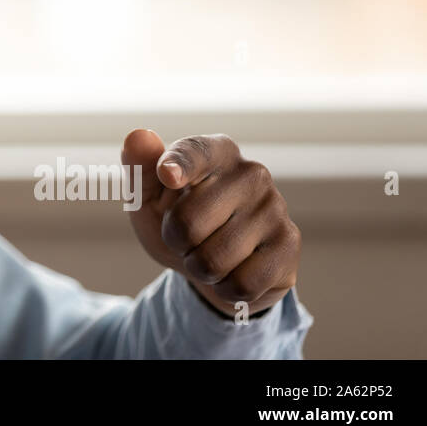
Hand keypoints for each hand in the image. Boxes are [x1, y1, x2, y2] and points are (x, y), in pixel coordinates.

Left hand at [121, 129, 300, 318]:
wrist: (218, 264)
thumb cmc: (178, 221)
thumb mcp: (149, 198)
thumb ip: (139, 168)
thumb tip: (138, 136)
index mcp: (214, 152)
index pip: (195, 153)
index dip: (179, 165)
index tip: (167, 175)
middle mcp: (251, 172)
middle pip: (188, 223)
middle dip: (176, 242)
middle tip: (186, 238)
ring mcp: (275, 206)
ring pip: (214, 259)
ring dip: (200, 268)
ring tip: (208, 254)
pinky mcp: (289, 243)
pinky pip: (242, 283)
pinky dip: (226, 288)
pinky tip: (233, 272)